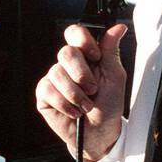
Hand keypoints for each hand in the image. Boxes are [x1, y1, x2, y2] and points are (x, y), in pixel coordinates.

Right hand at [35, 22, 127, 161]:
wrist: (99, 133)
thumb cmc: (108, 106)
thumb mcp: (115, 77)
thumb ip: (111, 51)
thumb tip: (117, 28)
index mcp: (85, 56)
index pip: (74, 34)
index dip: (82, 40)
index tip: (95, 55)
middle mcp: (67, 65)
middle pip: (65, 52)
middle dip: (82, 74)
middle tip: (92, 89)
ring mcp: (54, 79)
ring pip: (57, 73)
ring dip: (76, 94)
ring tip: (85, 105)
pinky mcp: (43, 94)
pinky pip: (48, 90)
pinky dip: (65, 103)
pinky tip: (73, 111)